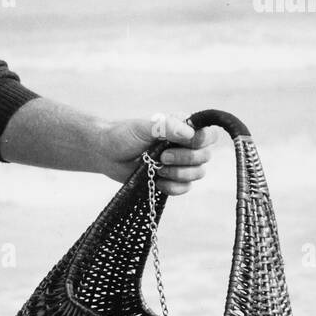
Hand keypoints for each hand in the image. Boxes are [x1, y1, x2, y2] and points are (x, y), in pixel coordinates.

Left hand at [97, 115, 215, 194]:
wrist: (107, 154)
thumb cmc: (124, 136)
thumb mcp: (143, 127)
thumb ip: (166, 127)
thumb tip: (189, 134)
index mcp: (183, 128)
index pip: (208, 135)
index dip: (201, 141)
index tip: (182, 142)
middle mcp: (186, 146)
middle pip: (205, 156)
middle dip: (185, 159)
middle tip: (162, 157)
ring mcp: (180, 164)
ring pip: (198, 173)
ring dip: (179, 173)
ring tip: (158, 168)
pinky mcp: (171, 179)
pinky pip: (185, 188)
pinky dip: (173, 187)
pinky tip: (158, 181)